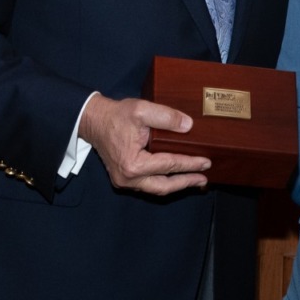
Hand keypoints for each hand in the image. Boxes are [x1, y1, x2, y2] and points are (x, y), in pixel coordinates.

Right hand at [79, 94, 209, 194]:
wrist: (93, 121)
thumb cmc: (116, 116)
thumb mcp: (142, 110)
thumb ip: (166, 117)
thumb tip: (189, 126)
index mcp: (133, 164)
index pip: (169, 165)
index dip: (190, 164)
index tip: (206, 162)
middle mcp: (128, 178)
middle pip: (164, 186)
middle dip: (186, 183)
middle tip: (203, 179)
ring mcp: (124, 181)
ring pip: (156, 188)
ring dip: (176, 185)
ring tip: (195, 180)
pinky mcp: (123, 178)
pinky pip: (148, 184)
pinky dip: (164, 182)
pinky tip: (176, 177)